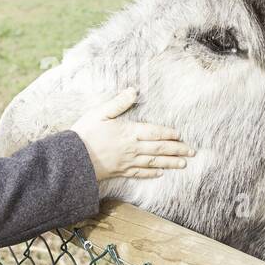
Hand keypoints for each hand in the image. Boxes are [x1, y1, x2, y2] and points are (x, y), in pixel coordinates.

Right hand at [70, 89, 193, 181]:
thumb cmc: (84, 133)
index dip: (168, 134)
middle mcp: (132, 148)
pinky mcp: (120, 172)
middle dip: (177, 150)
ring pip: (153, 163)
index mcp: (128, 132)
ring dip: (170, 163)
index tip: (179, 135)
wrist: (72, 159)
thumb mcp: (100, 113)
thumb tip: (133, 91)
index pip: (154, 132)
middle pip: (159, 149)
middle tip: (191, 152)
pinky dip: (151, 174)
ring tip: (183, 164)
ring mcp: (127, 162)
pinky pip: (140, 173)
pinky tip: (159, 174)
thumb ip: (118, 103)